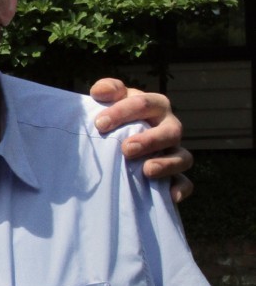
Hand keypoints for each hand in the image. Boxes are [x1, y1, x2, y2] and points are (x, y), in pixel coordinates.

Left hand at [89, 78, 192, 202]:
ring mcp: (173, 152)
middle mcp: (169, 128)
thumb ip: (108, 90)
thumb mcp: (111, 101)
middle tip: (126, 149)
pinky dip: (181, 188)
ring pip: (183, 157)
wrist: (115, 142)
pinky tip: (170, 195)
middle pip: (170, 131)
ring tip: (147, 170)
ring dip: (167, 164)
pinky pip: (185, 183)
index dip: (122, 112)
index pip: (144, 103)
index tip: (99, 124)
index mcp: (154, 106)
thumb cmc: (114, 118)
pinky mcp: (174, 176)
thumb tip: (100, 91)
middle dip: (150, 140)